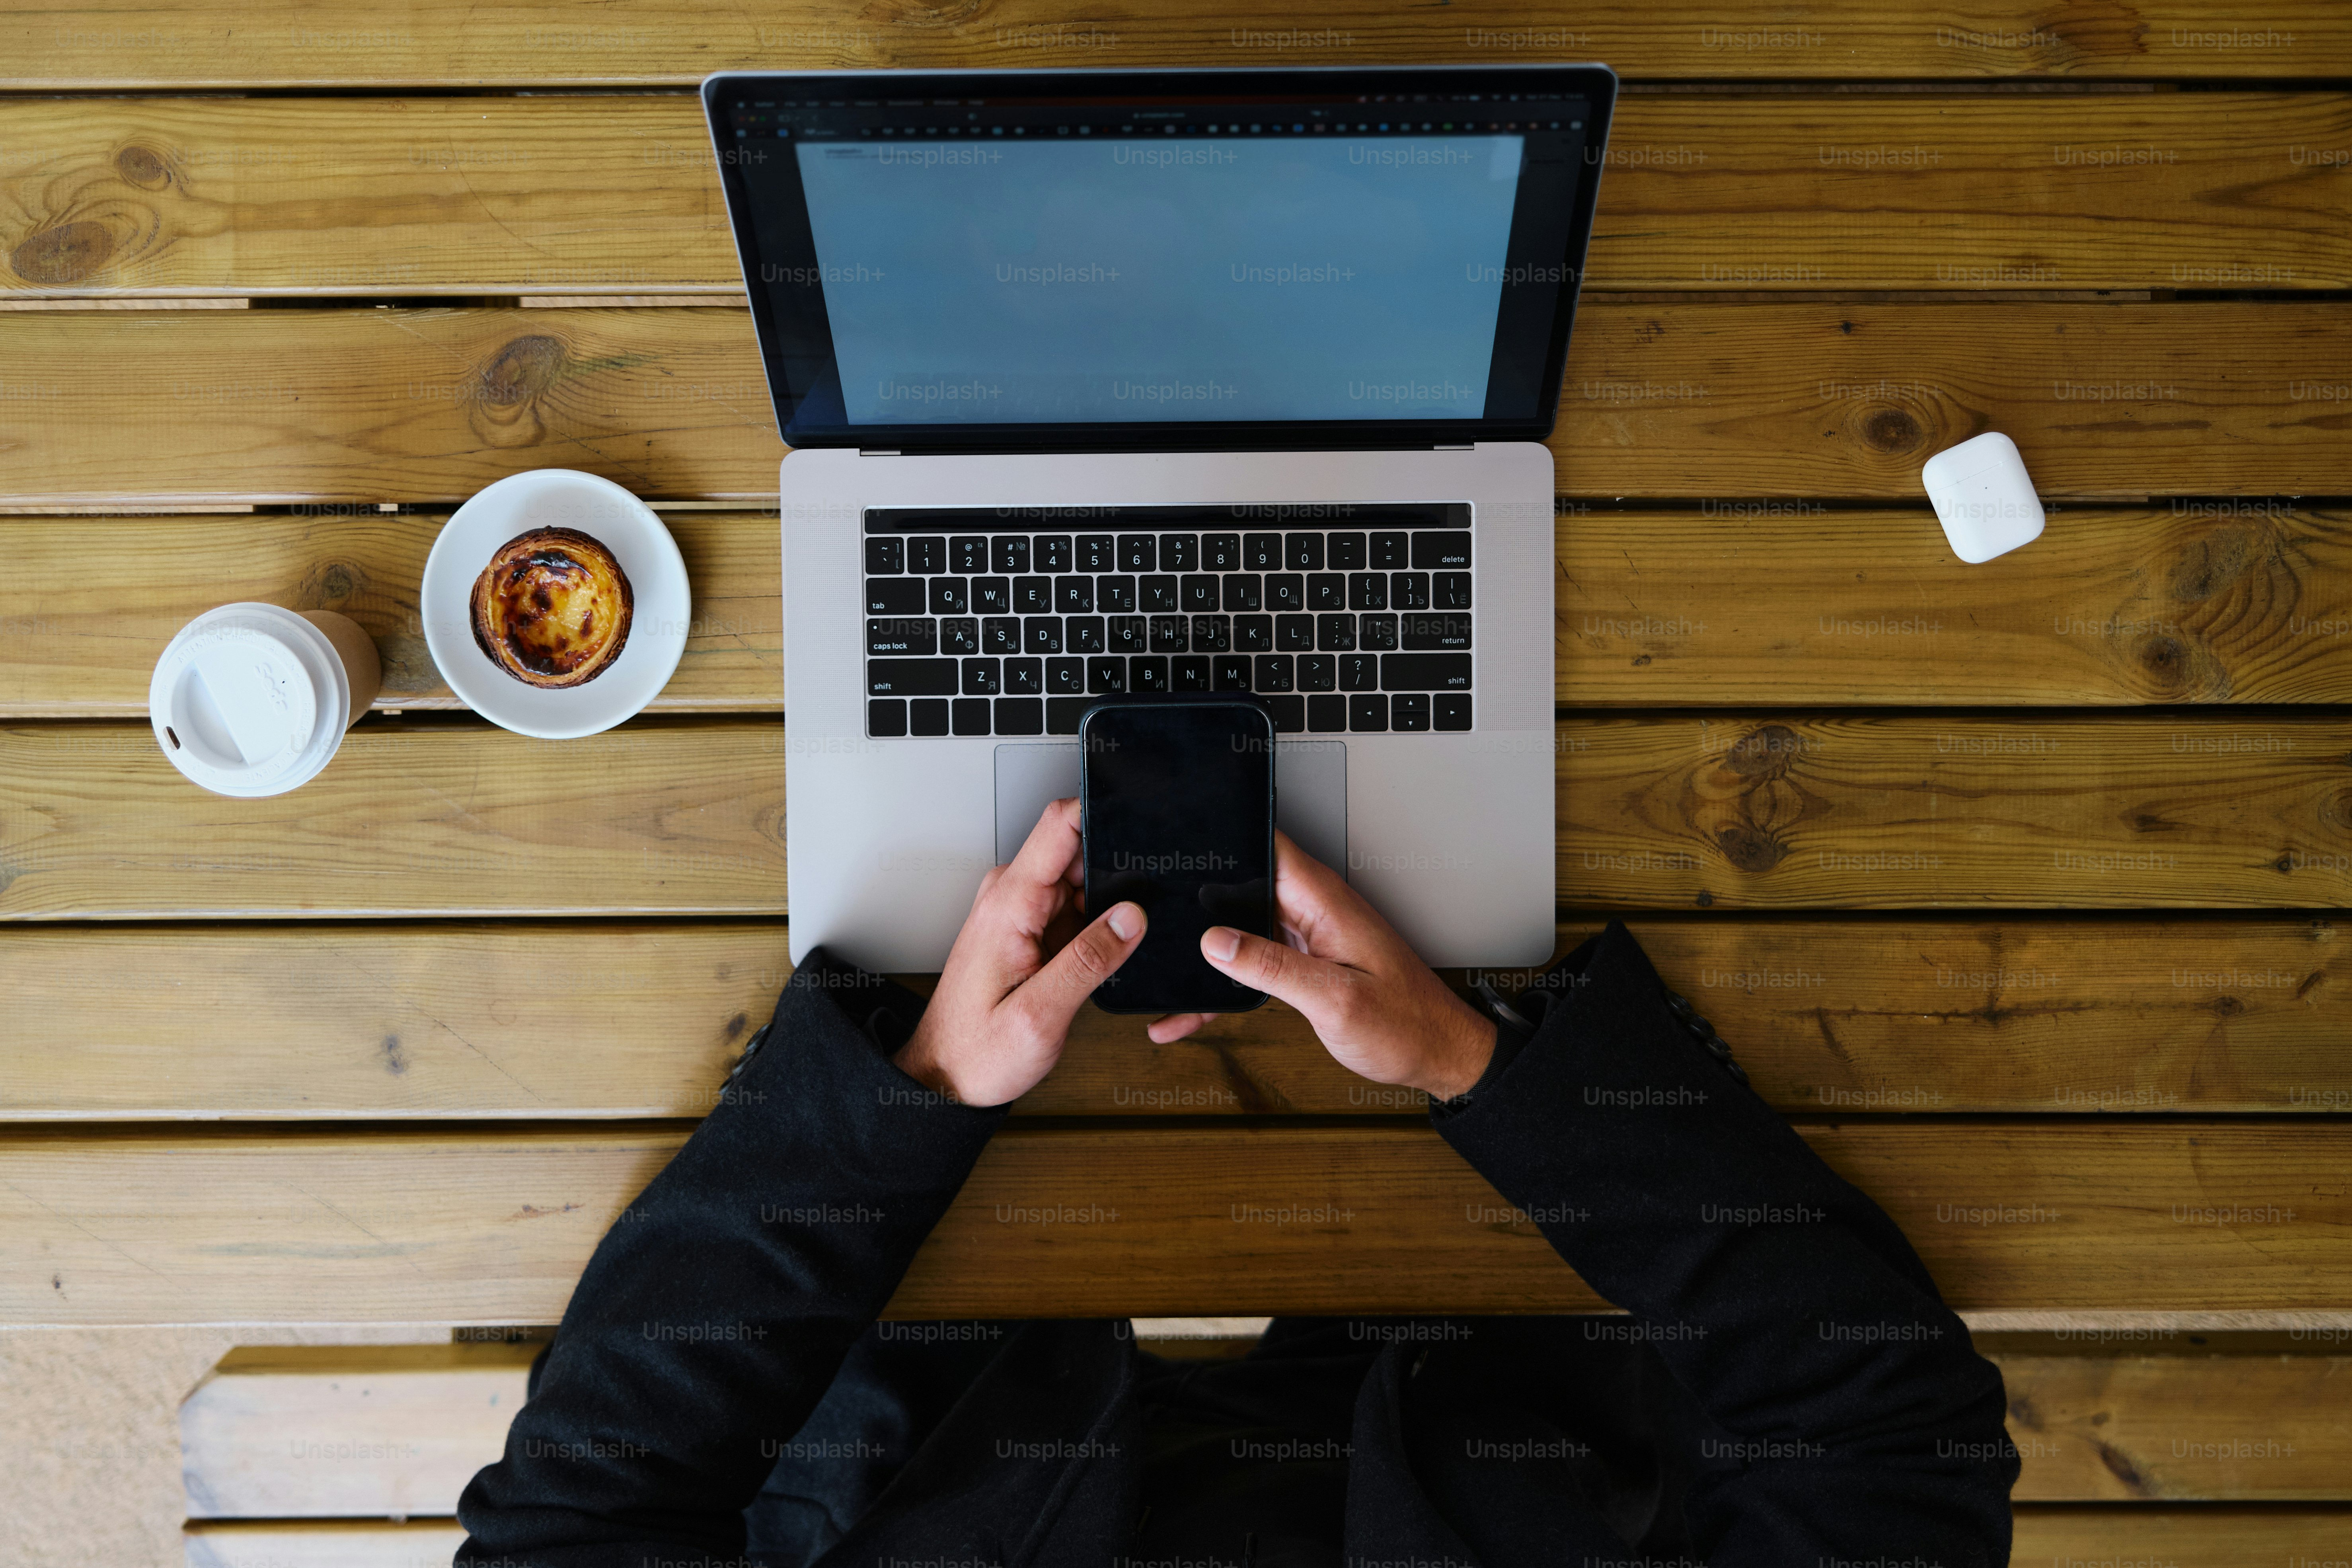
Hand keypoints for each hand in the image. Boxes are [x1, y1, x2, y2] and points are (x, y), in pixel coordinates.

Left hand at [893, 797, 1144, 1106]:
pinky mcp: (1033, 930)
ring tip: (1126, 940)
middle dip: (1119, 867)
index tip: (1142, 821)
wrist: (946, 1078)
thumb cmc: (977, 1053)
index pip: (1060, 824)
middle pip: (1081, 849)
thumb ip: (1089, 961)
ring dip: (1112, 900)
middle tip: (1148, 909)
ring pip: (1085, 879)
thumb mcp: (1039, 1015)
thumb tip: (1132, 916)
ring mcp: (1023, 912)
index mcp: (1010, 904)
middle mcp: (1013, 897)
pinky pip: (1078, 907)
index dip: (1102, 811)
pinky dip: (1100, 923)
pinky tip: (1110, 950)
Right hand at [1149, 833, 1496, 1100]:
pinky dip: (1221, 985)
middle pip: (1241, 883)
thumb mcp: (1335, 999)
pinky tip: (1186, 1011)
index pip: (1267, 844)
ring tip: (1153, 961)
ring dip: (1203, 944)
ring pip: (1239, 925)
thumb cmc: (1405, 1024)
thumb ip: (1273, 968)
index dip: (1223, 837)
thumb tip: (1217, 942)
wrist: (1438, 1054)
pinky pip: (1252, 963)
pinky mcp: (1303, 962)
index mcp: (1323, 900)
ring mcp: (1306, 935)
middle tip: (1146, 910)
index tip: (1179, 842)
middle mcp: (1312, 909)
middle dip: (1195, 894)